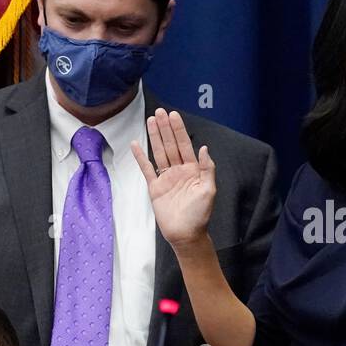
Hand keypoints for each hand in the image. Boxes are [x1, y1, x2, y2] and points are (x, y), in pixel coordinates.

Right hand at [134, 108, 214, 249]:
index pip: (185, 145)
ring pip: (159, 153)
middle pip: (170, 145)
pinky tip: (136, 144)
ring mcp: (166, 178)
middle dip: (165, 128)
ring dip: (155, 136)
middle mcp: (179, 171)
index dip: (179, 130)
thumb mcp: (208, 190)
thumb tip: (204, 148)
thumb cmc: (199, 215)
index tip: (173, 116)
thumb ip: (207, 169)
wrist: (185, 234)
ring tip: (150, 120)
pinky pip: (147, 169)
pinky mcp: (155, 187)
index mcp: (193, 170)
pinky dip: (141, 157)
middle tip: (159, 111)